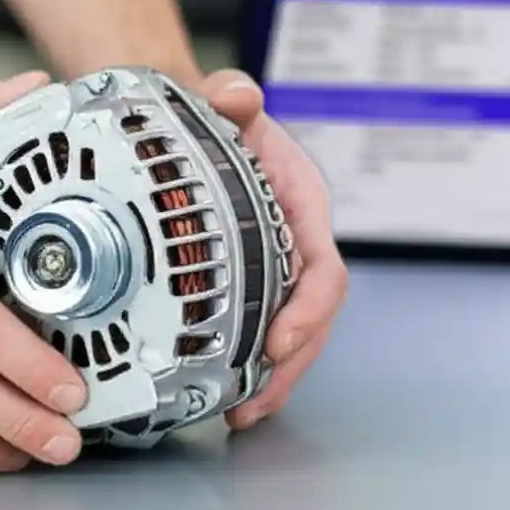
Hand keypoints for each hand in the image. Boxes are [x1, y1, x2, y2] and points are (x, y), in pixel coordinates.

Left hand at [196, 71, 347, 429]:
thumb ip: (229, 95)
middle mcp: (296, 243)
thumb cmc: (212, 116)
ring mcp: (274, 267)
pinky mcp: (248, 283)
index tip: (280, 340)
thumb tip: (238, 95)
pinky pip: (259, 330)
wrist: (186, 122)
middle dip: (291, 365)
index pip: (323, 268)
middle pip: (312, 318)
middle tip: (254, 402)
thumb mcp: (220, 100)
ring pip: (289, 333)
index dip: (308, 310)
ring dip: (271, 378)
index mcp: (301, 204)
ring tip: (239, 414)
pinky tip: (224, 394)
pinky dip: (247, 365)